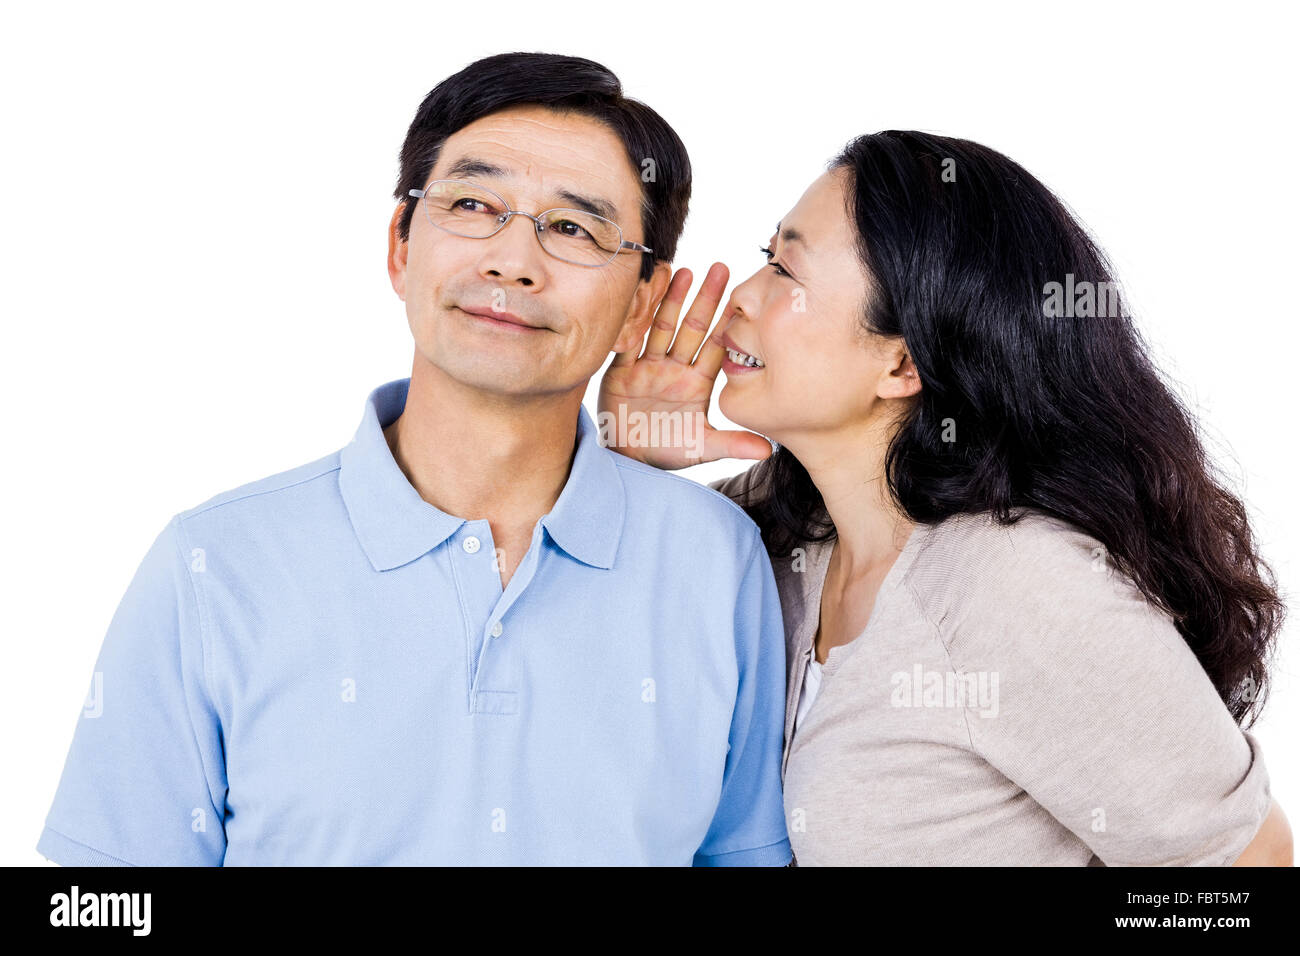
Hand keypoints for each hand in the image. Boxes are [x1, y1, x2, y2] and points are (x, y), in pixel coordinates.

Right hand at [599, 263, 773, 468]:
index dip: (728, 323)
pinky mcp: (622, 370)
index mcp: (697, 383)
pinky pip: (629, 340)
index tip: (741, 299)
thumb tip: (769, 450)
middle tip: (721, 268)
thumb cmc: (665, 453)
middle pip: (692, 328)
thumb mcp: (700, 448)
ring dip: (672, 299)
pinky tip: (642, 293)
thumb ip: (732, 444)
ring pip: (662, 326)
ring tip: (683, 270)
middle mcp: (675, 369)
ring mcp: (649, 366)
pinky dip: (635, 319)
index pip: (716, 347)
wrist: (626, 460)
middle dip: (706, 299)